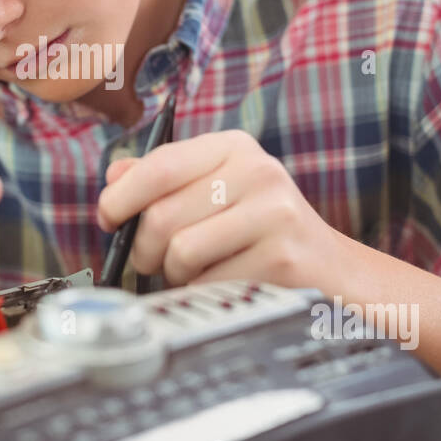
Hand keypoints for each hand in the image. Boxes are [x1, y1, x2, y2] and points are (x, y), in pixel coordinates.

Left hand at [96, 130, 339, 289]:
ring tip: (197, 270)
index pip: (158, 166)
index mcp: (233, 147)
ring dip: (176, 274)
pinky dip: (205, 293)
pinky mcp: (282, 258)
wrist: (332, 269)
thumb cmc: (262, 230)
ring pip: (181, 252)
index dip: (120, 197)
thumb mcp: (216, 190)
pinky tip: (226, 283)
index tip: (108, 218)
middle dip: (145, 249)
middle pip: (161, 216)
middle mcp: (257, 171)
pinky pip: (209, 283)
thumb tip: (113, 174)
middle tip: (154, 261)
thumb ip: (163, 179)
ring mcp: (274, 213)